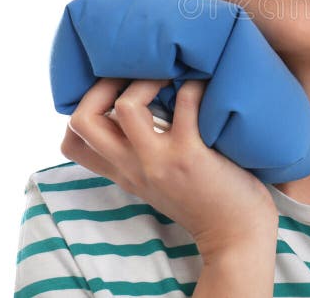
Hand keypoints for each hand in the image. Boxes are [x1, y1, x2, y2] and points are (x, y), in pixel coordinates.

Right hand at [61, 78, 278, 257]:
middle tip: (134, 74)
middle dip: (101, 84)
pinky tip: (207, 86)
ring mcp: (160, 161)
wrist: (236, 235)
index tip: (110, 92)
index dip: (81, 108)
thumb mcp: (160, 180)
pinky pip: (186, 103)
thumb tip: (144, 106)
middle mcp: (133, 167)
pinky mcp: (191, 155)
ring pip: (126, 106)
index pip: (72, 142)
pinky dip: (195, 85)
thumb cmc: (206, 199)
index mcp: (124, 172)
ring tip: (170, 76)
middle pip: (81, 120)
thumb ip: (144, 153)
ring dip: (147, 79)